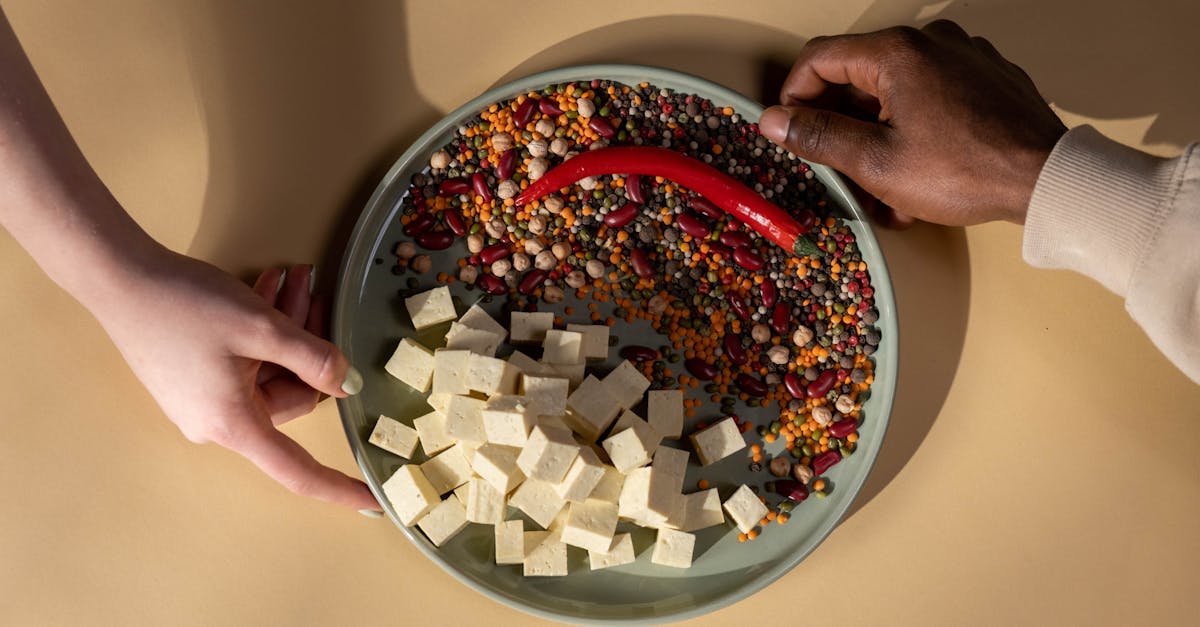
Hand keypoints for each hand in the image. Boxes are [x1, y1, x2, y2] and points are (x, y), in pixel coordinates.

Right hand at [93, 250, 377, 510]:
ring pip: (271, 373)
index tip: (375, 504)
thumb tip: (349, 385)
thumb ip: (315, 358)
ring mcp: (203, 403)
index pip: (299, 471)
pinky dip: (261, 334)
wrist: (119, 277)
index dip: (340, 488)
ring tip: (294, 279)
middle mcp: (216, 424)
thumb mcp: (262, 327)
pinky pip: (246, 366)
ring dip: (288, 330)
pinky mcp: (194, 380)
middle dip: (310, 347)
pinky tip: (269, 291)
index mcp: (234, 424)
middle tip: (316, 292)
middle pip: (291, 395)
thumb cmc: (187, 305)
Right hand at [758, 20, 1067, 226]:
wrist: (1046, 180)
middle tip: (837, 171)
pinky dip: (914, 131)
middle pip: (859, 77)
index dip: (794, 97)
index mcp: (897, 52)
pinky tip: (918, 174)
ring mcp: (964, 57)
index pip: (819, 58)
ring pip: (896, 93)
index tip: (791, 132)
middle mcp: (931, 41)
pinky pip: (932, 98)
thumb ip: (820, 136)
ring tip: (882, 189)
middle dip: (842, 128)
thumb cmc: (966, 171)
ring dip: (878, 138)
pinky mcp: (987, 78)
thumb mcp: (876, 162)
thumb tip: (776, 121)